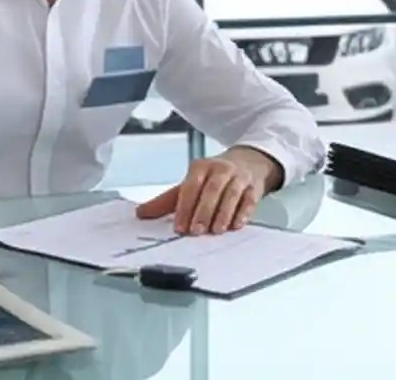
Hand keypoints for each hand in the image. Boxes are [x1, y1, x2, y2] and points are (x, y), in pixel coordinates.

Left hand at [135, 154, 266, 235]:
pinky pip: (249, 200)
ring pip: (231, 195)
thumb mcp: (189, 185)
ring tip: (216, 231)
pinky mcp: (254, 187)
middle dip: (203, 211)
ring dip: (223, 214)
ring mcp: (239, 177)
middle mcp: (220, 169)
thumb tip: (141, 213)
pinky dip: (243, 213)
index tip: (179, 227)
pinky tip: (236, 225)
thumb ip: (166, 201)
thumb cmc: (213, 178)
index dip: (184, 208)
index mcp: (200, 167)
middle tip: (196, 231)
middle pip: (211, 190)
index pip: (190, 187)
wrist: (247, 163)